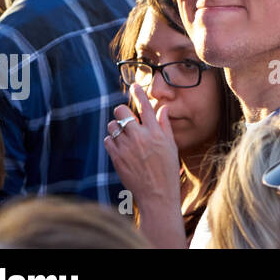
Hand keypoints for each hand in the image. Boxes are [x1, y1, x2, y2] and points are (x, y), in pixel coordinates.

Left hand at [104, 84, 181, 215]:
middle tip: (126, 118)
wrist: (157, 194)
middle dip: (122, 113)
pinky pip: (108, 140)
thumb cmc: (167, 170)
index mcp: (156, 132)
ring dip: (116, 128)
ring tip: (123, 135)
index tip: (134, 86)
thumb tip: (162, 109)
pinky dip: (112, 141)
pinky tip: (120, 147)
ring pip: (112, 126)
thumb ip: (165, 125)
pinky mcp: (116, 157)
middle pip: (122, 112)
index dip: (139, 94)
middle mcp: (140, 137)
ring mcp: (126, 147)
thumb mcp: (171, 146)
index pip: (146, 106)